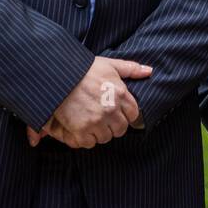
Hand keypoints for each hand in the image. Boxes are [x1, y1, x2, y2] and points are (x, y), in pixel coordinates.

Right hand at [26, 57, 150, 148]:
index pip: (133, 114)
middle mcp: (111, 109)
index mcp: (120, 93)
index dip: (125, 115)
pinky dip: (84, 139)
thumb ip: (130, 69)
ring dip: (99, 133)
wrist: (58, 76)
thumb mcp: (109, 65)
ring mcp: (97, 120)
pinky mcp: (81, 129)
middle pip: (120, 129)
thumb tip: (149, 71)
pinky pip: (89, 143)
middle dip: (113, 126)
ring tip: (90, 124)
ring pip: (105, 137)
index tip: (116, 113)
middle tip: (102, 121)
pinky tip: (80, 129)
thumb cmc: (84, 69)